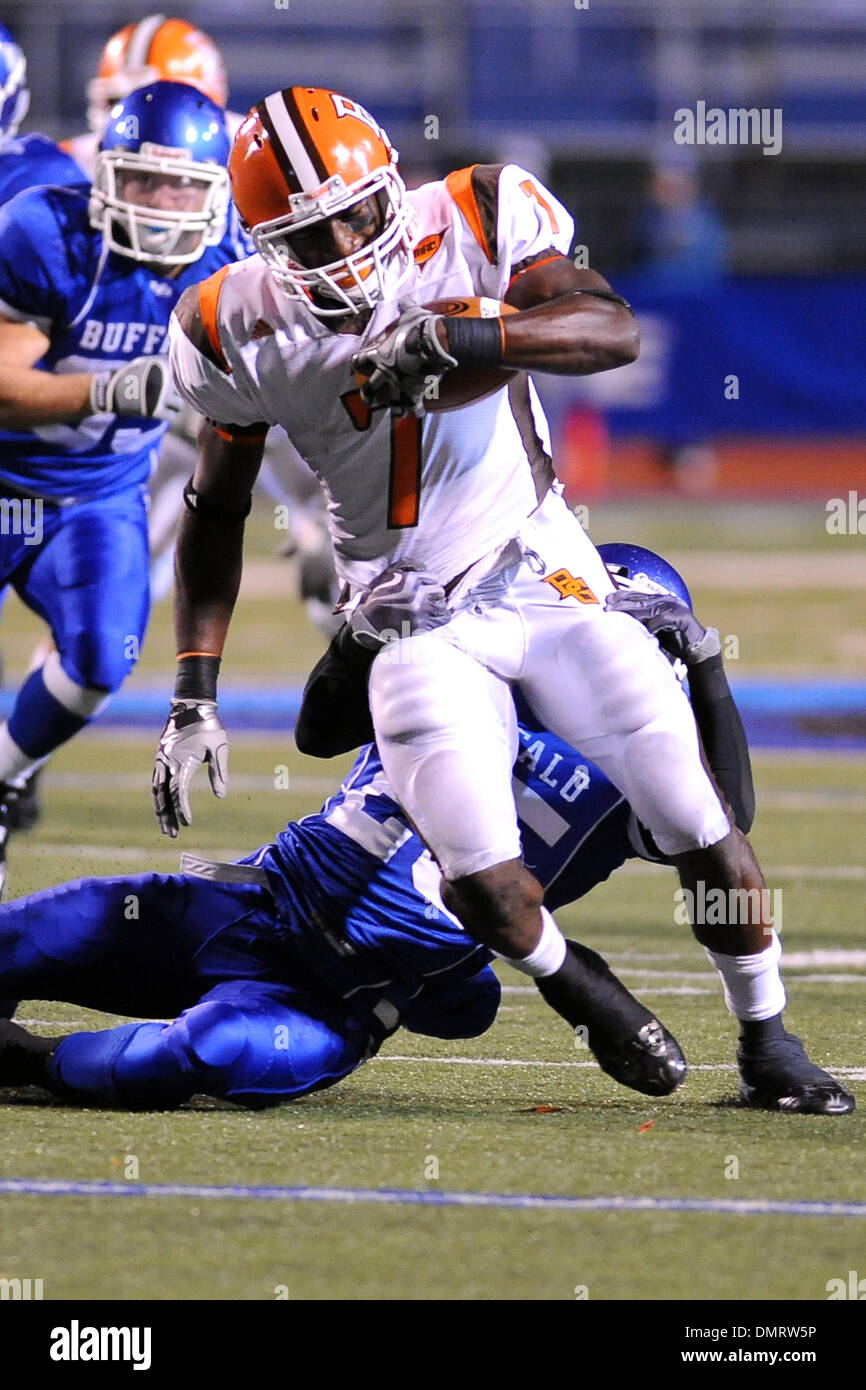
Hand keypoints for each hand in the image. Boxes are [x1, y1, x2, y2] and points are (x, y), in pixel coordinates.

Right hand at [89, 356, 182, 420]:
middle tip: (171, 396)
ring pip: (180, 405)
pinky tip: (161, 411)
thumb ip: (162, 362)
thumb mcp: (145, 362)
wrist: (111, 389)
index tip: (174, 385)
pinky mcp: (156, 411)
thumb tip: (177, 362)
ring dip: (175, 406)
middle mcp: (166, 381)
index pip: (184, 376)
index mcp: (165, 367)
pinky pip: (171, 416)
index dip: (180, 382)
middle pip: (183, 391)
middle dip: (178, 394)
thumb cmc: (129, 375)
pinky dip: (168, 415)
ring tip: (166, 404)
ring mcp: (161, 396)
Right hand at [152, 699, 227, 836]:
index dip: (182, 809)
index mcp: (183, 760)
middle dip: (166, 816)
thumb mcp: (219, 748)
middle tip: (172, 835)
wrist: (191, 706)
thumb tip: (221, 796)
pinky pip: (156, 781)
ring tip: (166, 826)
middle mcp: (167, 761)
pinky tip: (163, 807)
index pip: (179, 791)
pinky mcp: (160, 757)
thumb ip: (219, 773)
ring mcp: (161, 759)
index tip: (188, 823)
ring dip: (160, 809)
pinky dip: (158, 796)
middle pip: (163, 795)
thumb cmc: (209, 727)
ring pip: (156, 790)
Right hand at [348, 565, 450, 648]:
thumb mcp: (387, 578)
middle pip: (439, 591)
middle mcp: (417, 594)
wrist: (369, 623)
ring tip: (433, 610)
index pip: (433, 578)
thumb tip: (420, 566)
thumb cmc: (377, 600)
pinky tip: (436, 618)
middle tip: (431, 599)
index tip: (428, 588)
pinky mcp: (421, 624)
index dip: (430, 583)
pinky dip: (440, 618)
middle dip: (435, 595)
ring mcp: (420, 610)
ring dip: (438, 607)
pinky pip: (441, 619)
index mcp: (409, 580)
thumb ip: (403, 568)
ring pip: (441, 606)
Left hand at [352, 302, 456, 416]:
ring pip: (390, 405)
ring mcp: (399, 387)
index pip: (359, 360)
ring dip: (393, 408)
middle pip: (368, 390)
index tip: (359, 363)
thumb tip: (405, 299)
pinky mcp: (415, 395)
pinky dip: (416, 412)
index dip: (358, 362)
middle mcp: (385, 374)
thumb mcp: (411, 313)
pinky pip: (414, 409)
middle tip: (368, 398)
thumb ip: (405, 307)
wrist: (435, 344)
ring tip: (396, 411)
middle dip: (367, 395)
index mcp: (379, 355)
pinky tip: (417, 413)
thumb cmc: (419, 328)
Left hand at [605, 589, 720, 664]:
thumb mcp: (653, 629)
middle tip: (608, 606)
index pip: (638, 595)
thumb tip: (617, 620)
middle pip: (641, 600)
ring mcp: (676, 607)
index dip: (622, 596)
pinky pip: (664, 619)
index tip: (607, 598)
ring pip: (650, 608)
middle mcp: (668, 600)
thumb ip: (640, 621)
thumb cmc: (672, 639)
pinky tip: (641, 628)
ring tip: (618, 615)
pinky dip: (652, 624)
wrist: (696, 649)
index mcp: (661, 600)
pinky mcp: (683, 617)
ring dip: (633, 612)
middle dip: (623, 603)